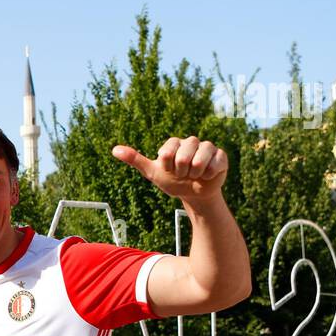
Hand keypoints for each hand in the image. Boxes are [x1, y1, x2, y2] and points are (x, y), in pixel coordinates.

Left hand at [112, 136, 227, 202]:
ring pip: (200, 160)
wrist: (194, 194)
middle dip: (181, 172)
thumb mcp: (152, 172)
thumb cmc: (172, 181)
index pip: (166, 153)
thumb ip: (135, 159)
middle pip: (183, 157)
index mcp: (174, 143)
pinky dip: (209, 175)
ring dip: (195, 174)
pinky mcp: (221, 156)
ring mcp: (207, 147)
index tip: (169, 171)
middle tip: (183, 175)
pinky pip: (215, 164)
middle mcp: (191, 142)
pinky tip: (207, 176)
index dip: (167, 167)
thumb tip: (114, 150)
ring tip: (195, 175)